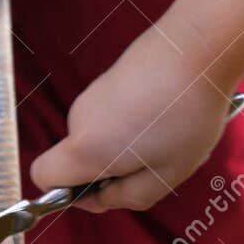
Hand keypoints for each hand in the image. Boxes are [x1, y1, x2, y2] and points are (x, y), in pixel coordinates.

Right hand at [27, 3, 239, 211]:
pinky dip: (135, 122)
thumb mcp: (166, 176)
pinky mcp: (108, 79)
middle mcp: (79, 120)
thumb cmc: (186, 115)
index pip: (43, 176)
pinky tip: (169, 110)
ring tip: (170, 131)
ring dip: (128, 144)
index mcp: (86, 149)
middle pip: (78, 159)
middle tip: (157, 159)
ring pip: (100, 137)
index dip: (65, 192)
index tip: (104, 188)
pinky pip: (113, 116)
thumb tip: (103, 197)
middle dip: (111, 168)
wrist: (200, 46)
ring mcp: (92, 95)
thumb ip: (127, 198)